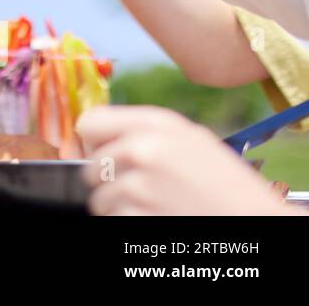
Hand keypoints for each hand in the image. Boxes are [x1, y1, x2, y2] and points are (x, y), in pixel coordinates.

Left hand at [78, 105, 291, 214]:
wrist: (256, 221)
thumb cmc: (227, 185)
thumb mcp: (191, 140)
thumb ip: (144, 133)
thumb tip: (96, 136)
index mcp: (156, 124)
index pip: (90, 123)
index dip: (94, 142)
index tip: (104, 154)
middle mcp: (143, 149)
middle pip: (91, 167)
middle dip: (109, 182)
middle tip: (142, 190)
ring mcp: (140, 184)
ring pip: (99, 198)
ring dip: (119, 207)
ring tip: (155, 206)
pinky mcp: (139, 215)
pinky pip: (114, 220)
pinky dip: (130, 223)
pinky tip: (158, 218)